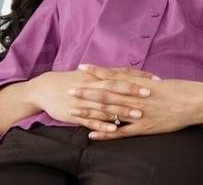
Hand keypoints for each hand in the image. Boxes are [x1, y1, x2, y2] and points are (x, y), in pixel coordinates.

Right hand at [27, 67, 152, 136]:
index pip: (123, 75)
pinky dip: (102, 124)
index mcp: (99, 76)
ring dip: (122, 110)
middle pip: (116, 89)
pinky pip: (90, 120)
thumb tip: (134, 74)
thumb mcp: (93, 75)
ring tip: (138, 115)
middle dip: (133, 92)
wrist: (46, 88)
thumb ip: (113, 75)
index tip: (156, 80)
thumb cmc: (74, 80)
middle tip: (150, 95)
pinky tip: (114, 128)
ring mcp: (84, 101)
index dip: (139, 77)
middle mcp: (93, 87)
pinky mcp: (75, 114)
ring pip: (106, 106)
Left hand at [72, 65, 202, 140]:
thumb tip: (135, 80)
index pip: (115, 77)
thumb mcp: (164, 82)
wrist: (199, 102)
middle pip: (108, 94)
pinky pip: (121, 132)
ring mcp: (140, 113)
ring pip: (110, 112)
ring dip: (90, 111)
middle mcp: (138, 97)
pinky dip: (105, 133)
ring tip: (72, 110)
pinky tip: (90, 133)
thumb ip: (146, 83)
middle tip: (69, 89)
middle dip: (87, 91)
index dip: (97, 73)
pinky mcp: (145, 127)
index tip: (82, 69)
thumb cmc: (185, 90)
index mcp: (142, 84)